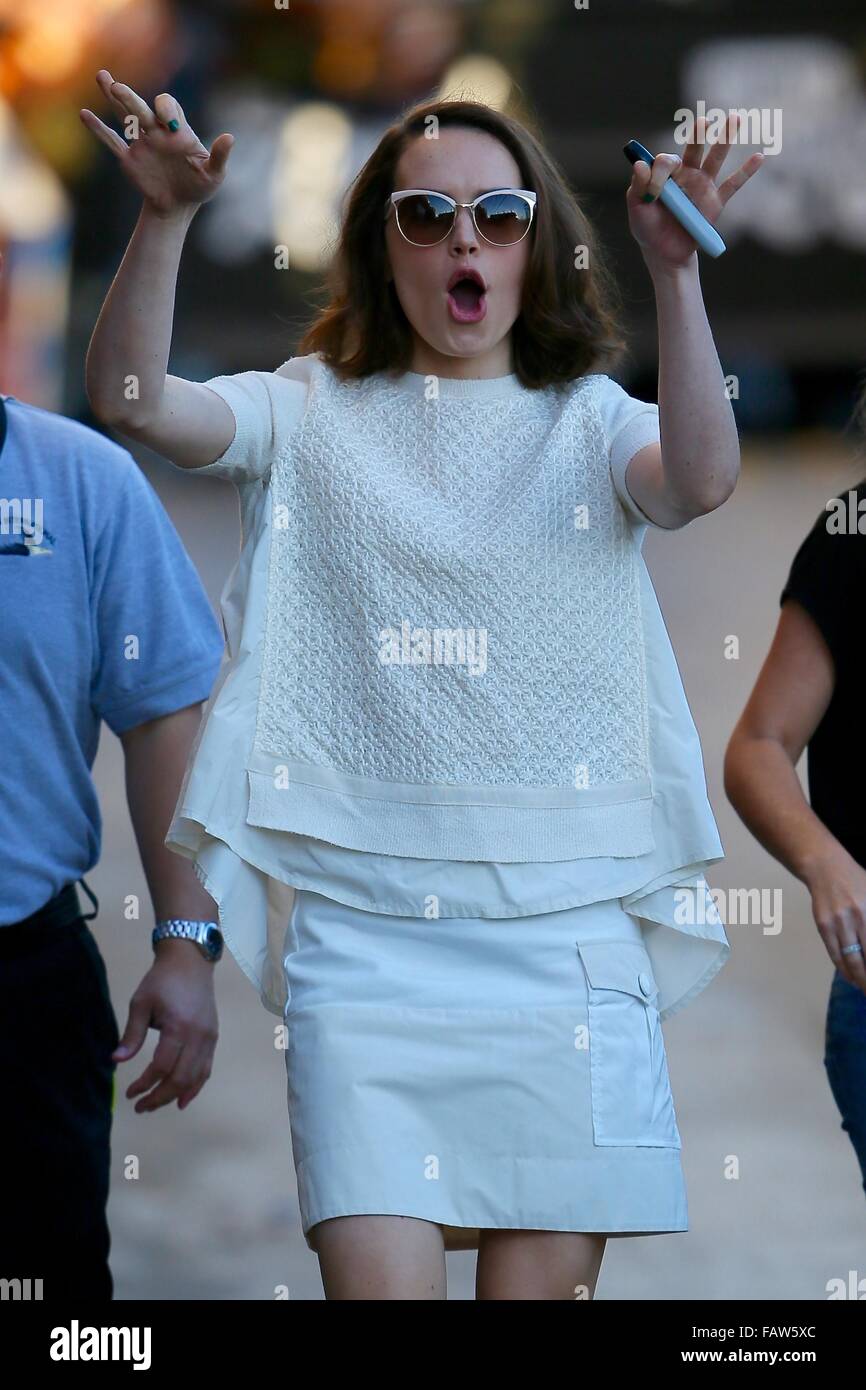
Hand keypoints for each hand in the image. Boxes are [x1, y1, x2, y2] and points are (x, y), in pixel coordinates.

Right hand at [79, 69, 233, 217]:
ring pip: (124, 115)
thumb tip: (230, 137)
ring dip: (114, 98)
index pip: (169, 107)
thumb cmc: (199, 187)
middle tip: (117, 86)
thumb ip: (219, 156)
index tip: (170, 125)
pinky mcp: (129, 159)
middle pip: (141, 107)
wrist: (178, 206)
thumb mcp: (214, 175)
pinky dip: (99, 129)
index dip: (167, 111)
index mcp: (177, 130)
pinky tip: (84, 115)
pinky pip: (112, 141)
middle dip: (130, 98)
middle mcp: (156, 130)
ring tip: (102, 76)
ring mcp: (141, 142)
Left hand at [112, 940, 218, 1111]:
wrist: (190, 961)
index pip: (161, 1066)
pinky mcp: (213, 1037)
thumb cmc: (162, 980)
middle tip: (141, 1107)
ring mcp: (209, 1038)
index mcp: (179, 1027)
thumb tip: (116, 1061)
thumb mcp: (141, 1003)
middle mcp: (198, 1036)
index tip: (130, 1094)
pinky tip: (183, 1098)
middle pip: (181, 1078)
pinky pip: (206, 1068)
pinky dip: (195, 1086)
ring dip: (176, 1095)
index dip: (145, 1084)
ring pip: (196, 1077)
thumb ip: (131, 1034)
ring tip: (157, 1105)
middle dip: (160, 1097)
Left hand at [626, 112, 763, 273]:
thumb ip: (638, 186)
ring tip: (735, 118)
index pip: (666, 161)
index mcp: (666, 173)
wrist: (664, 252)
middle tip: (704, 119)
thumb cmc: (647, 228)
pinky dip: (746, 171)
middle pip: (694, 148)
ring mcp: (703, 186)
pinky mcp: (715, 202)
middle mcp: (686, 174)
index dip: (660, 172)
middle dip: (699, 133)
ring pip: (716, 159)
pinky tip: (760, 156)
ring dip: (726, 138)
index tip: (653, 193)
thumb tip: (639, 163)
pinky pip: (733, 185)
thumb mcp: (637, 208)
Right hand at [804, 848, 865, 993]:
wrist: (826, 868)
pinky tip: (850, 977)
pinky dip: (843, 969)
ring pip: (849, 960)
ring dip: (858, 978)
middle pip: (865, 958)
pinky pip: (834, 953)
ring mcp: (837, 924)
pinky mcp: (823, 926)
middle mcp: (856, 919)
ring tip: (863, 988)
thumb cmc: (857, 881)